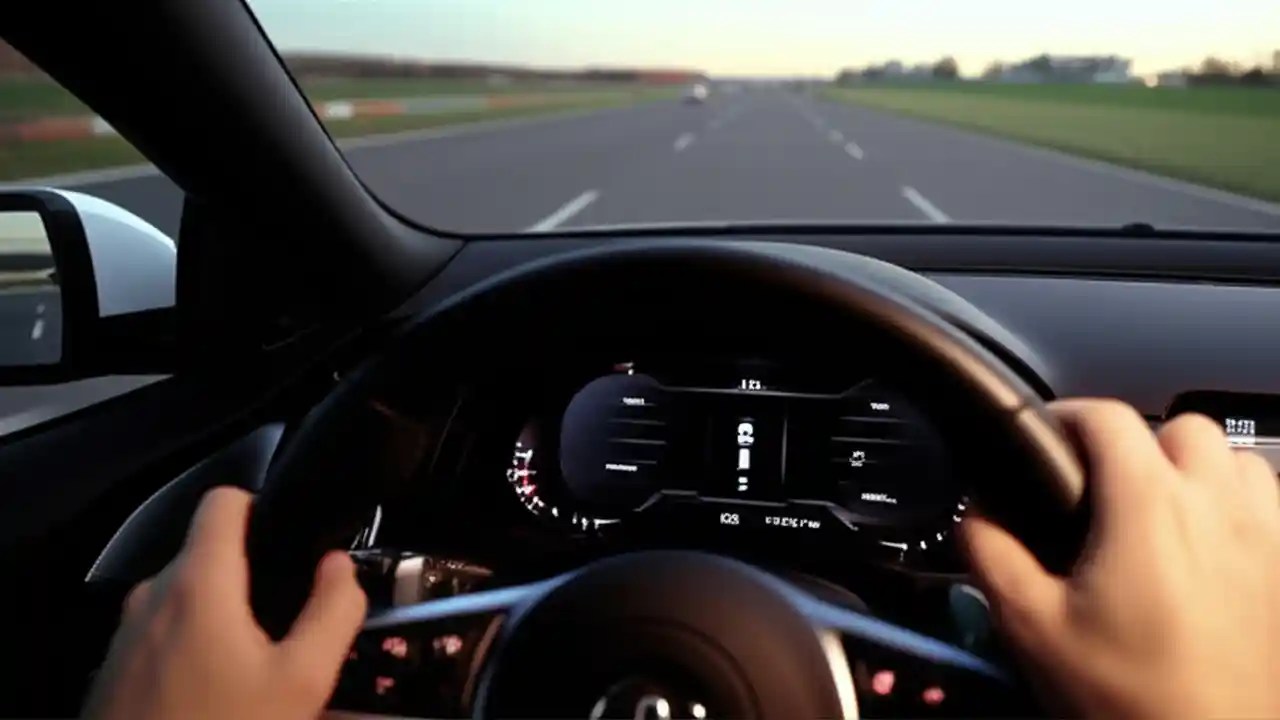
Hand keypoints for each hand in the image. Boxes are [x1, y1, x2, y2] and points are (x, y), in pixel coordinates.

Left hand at [83, 487, 366, 719]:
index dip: (262, 508)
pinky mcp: (114, 668)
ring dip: (222, 617)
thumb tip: (340, 566)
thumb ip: (333, 611)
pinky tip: (217, 693)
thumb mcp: (303, 680)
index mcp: (198, 582)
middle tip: (287, 626)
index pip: (224, 500)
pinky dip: (192, 647)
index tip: (291, 543)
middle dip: (251, 579)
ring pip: (185, 598)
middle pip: (209, 554)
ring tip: (255, 668)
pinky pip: (162, 633)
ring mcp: (126, 633)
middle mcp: (151, 595)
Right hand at [963, 399, 1279, 718]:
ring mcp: (1267, 537)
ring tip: (1162, 508)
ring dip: (1196, 468)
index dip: (1068, 416)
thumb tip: (976, 515)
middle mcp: (1217, 508)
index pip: (1108, 417)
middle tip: (1103, 484)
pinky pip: (1272, 504)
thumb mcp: (1032, 627)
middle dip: (1136, 443)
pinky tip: (1211, 541)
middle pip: (1180, 427)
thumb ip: (991, 555)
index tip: (1048, 438)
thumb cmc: (1132, 697)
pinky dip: (1240, 504)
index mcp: (1149, 508)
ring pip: (1235, 459)